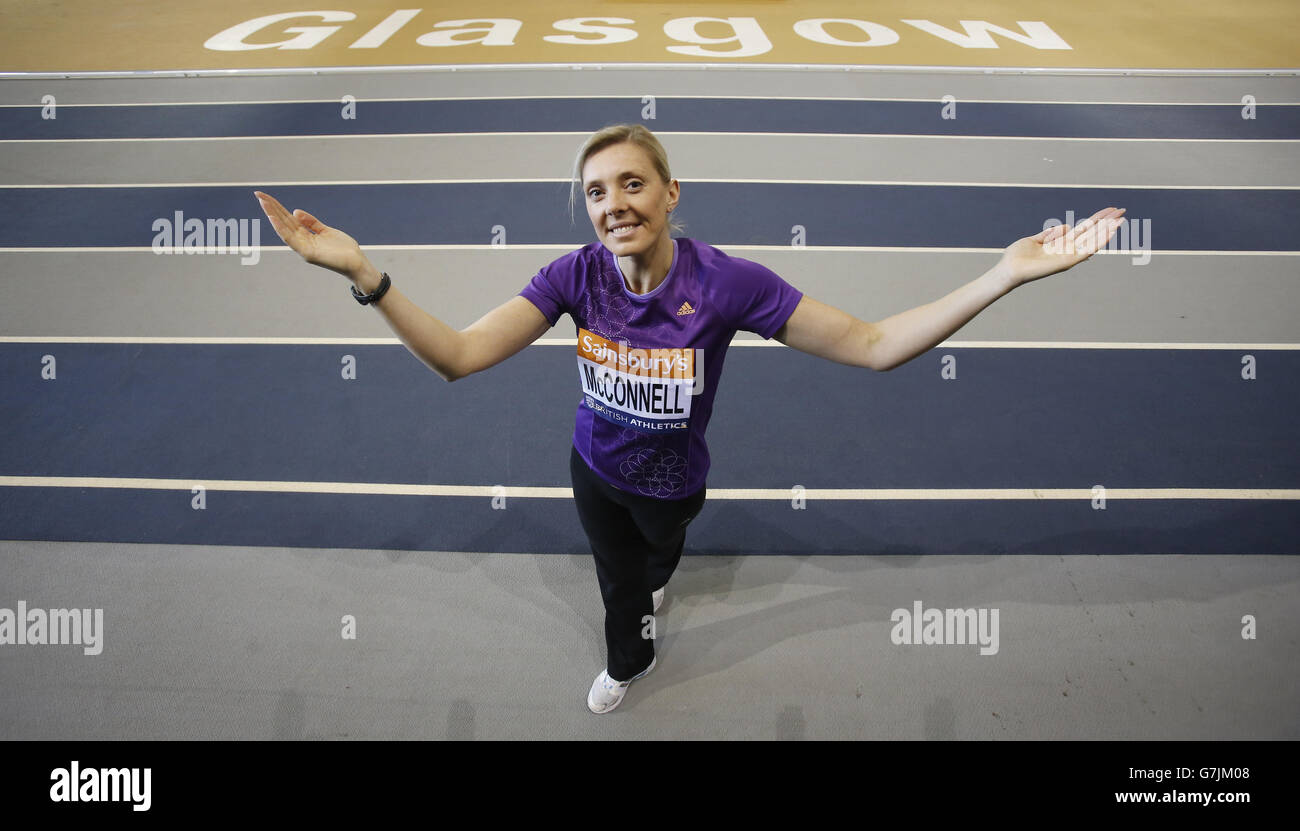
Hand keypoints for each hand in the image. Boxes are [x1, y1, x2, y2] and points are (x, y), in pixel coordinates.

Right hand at [254, 191, 367, 279]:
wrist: (356, 264)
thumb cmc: (343, 250)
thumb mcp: (326, 231)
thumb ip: (311, 222)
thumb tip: (295, 211)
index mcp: (306, 236)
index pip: (288, 219)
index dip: (277, 207)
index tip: (266, 196)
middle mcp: (302, 242)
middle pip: (283, 221)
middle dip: (271, 208)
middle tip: (258, 194)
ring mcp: (303, 248)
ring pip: (284, 228)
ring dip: (272, 215)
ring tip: (262, 202)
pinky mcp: (308, 254)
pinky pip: (291, 239)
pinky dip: (281, 229)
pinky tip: (273, 218)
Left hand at [997, 206, 1126, 286]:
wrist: (1009, 269)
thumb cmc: (1017, 257)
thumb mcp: (1034, 240)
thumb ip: (1049, 233)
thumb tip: (1066, 226)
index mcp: (1061, 243)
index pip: (1084, 228)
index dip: (1097, 218)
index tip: (1110, 210)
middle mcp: (1068, 249)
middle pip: (1092, 232)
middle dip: (1107, 221)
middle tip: (1123, 210)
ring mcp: (1069, 255)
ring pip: (1093, 240)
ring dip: (1108, 229)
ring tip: (1122, 218)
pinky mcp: (1067, 261)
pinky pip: (1087, 250)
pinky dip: (1099, 241)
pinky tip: (1110, 231)